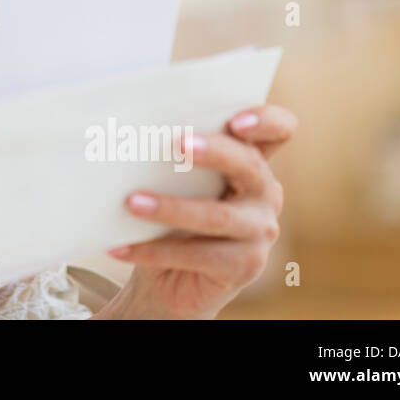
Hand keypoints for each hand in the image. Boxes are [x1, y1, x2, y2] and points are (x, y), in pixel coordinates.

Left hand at [94, 103, 296, 318]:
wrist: (172, 279)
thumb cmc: (172, 217)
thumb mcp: (175, 183)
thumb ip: (169, 158)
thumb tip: (124, 135)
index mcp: (251, 161)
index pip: (279, 130)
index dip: (266, 120)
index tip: (236, 120)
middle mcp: (265, 193)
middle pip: (249, 165)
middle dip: (215, 151)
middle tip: (178, 142)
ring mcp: (260, 231)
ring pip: (217, 215)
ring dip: (170, 208)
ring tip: (132, 202)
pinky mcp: (246, 265)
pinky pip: (197, 255)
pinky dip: (153, 250)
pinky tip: (120, 247)